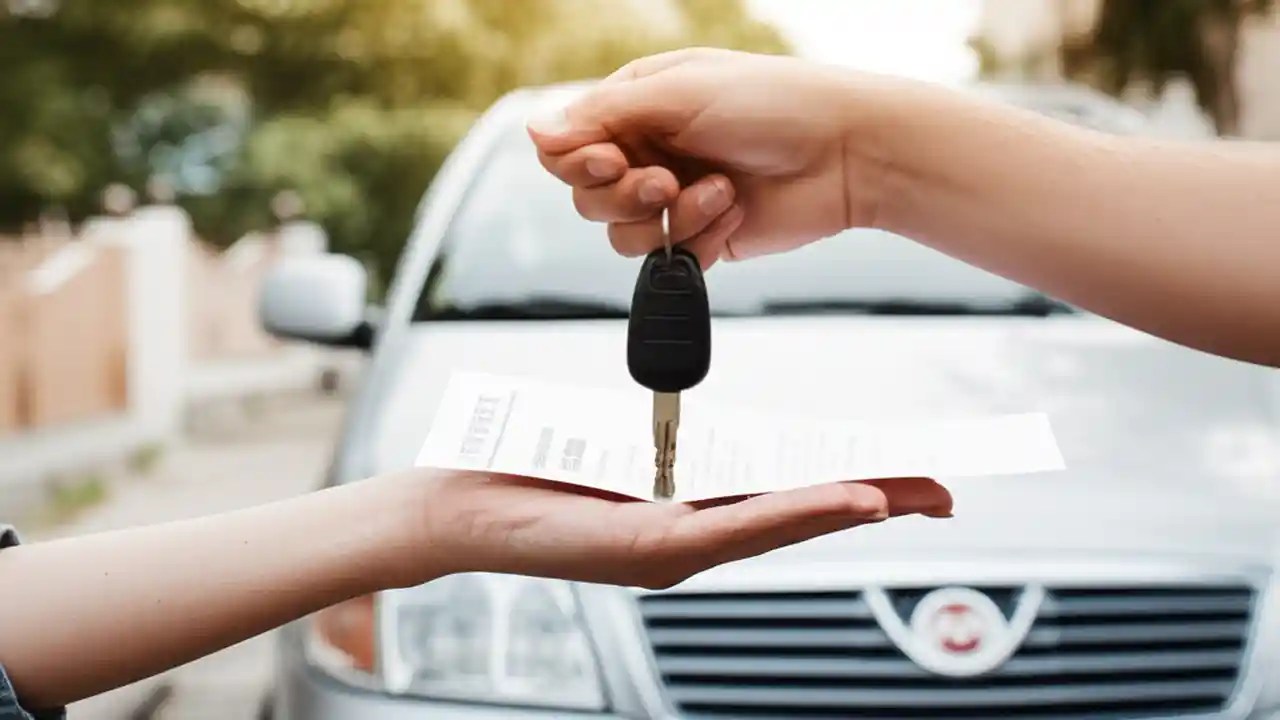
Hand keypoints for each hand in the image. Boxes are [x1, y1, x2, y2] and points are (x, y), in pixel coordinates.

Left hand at [407, 469, 951, 589]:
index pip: (791, 491)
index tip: (915, 470)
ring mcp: (677, 551)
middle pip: (803, 513)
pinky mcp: (649, 552)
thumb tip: (709, 434)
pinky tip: (848, 497)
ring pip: (784, 523)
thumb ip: (673, 448)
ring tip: (914, 491)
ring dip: (854, 504)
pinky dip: (800, 510)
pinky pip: (736, 527)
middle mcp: (694, 538)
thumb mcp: (616, 449)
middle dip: (879, 499)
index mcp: (692, 509)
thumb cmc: (535, 473)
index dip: (858, 480)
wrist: (458, 508)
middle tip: (949, 488)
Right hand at [527, 48, 891, 267]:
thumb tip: (533, 132)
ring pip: (622, 234)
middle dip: (627, 194)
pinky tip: (735, 209)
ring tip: (718, 193)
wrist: (846, 153)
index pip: (567, 146)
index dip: (579, 162)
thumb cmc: (774, 104)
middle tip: (668, 180)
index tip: (613, 159)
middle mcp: (648, 151)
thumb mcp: (680, 93)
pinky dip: (700, 238)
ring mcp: (673, 197)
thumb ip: (602, 115)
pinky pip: (667, 257)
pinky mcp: (701, 236)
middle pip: (587, 196)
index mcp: (636, 106)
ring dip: (670, 217)